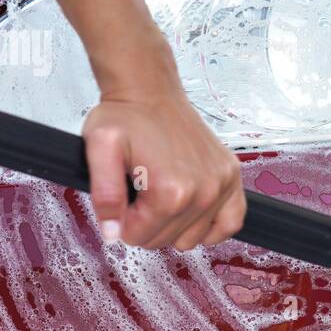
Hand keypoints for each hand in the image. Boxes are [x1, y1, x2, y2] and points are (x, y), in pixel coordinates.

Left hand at [82, 45, 244, 250]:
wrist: (151, 90)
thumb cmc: (126, 116)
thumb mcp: (99, 150)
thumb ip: (104, 196)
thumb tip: (113, 233)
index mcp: (171, 191)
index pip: (139, 237)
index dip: (122, 221)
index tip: (122, 198)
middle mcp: (203, 192)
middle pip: (166, 240)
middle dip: (146, 223)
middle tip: (139, 193)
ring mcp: (221, 185)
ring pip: (194, 238)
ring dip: (175, 225)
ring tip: (163, 195)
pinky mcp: (231, 176)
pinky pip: (231, 223)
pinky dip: (212, 227)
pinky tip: (194, 214)